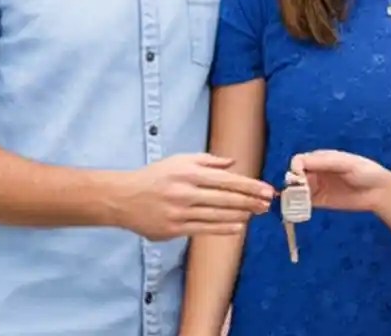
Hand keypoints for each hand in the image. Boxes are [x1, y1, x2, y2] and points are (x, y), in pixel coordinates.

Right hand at [113, 153, 274, 241]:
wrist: (124, 198)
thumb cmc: (154, 177)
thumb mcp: (178, 161)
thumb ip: (207, 161)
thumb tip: (233, 163)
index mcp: (187, 173)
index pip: (226, 180)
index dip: (249, 186)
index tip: (266, 190)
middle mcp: (185, 192)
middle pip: (225, 199)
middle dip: (250, 201)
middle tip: (267, 204)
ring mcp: (179, 212)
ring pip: (218, 215)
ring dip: (241, 215)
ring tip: (256, 214)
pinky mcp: (174, 228)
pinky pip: (205, 229)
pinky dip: (224, 228)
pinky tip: (238, 227)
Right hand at [288, 150, 390, 213]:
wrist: (380, 192)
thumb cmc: (364, 171)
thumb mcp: (345, 163)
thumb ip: (323, 162)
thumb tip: (297, 165)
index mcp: (320, 158)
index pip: (299, 161)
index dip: (296, 169)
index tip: (300, 180)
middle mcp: (315, 171)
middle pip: (295, 175)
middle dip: (293, 183)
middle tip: (299, 193)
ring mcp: (317, 187)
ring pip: (296, 189)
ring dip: (293, 195)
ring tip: (299, 203)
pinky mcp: (320, 201)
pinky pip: (304, 202)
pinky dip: (299, 205)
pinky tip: (301, 209)